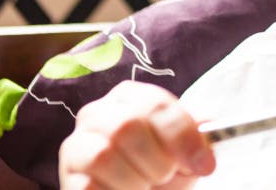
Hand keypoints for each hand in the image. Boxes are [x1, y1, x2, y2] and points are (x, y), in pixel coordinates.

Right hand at [59, 80, 214, 188]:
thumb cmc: (160, 167)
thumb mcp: (183, 151)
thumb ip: (195, 138)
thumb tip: (207, 131)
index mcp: (131, 96)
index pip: (156, 105)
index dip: (183, 137)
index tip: (204, 164)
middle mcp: (99, 112)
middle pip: (127, 126)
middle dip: (157, 160)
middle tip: (166, 176)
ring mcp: (78, 143)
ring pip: (104, 155)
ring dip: (136, 180)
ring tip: (145, 186)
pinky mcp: (68, 175)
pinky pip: (89, 185)